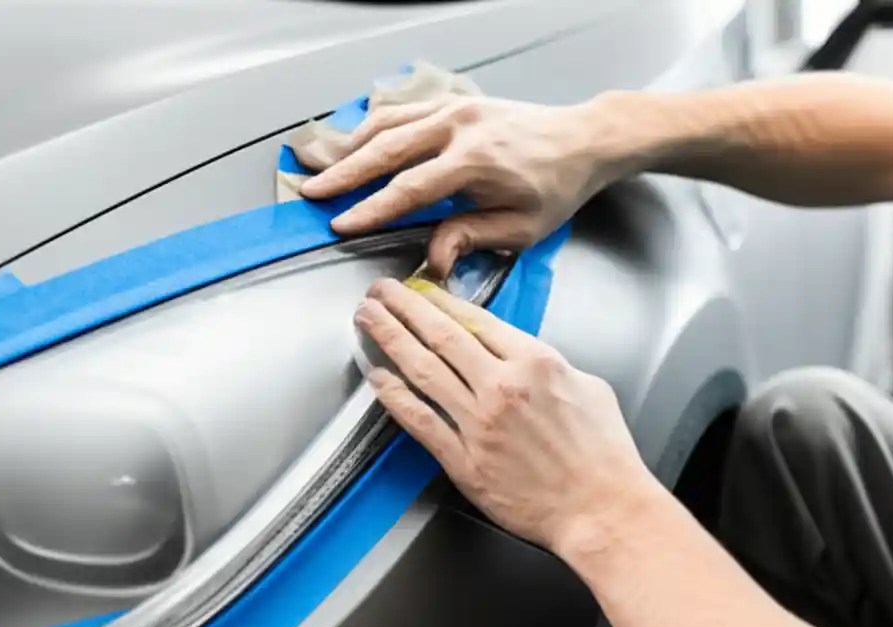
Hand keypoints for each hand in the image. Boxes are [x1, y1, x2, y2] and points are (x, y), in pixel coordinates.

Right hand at [302, 95, 617, 276]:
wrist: (582, 139)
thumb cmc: (555, 188)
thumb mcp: (520, 227)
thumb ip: (471, 238)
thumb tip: (431, 259)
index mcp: (476, 161)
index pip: (409, 188)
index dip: (371, 209)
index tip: (340, 224)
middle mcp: (459, 127)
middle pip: (387, 149)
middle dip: (344, 173)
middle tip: (311, 192)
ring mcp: (454, 107)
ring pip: (388, 124)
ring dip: (351, 147)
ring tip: (322, 170)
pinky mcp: (453, 101)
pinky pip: (403, 112)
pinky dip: (373, 127)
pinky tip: (355, 145)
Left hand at [353, 277, 651, 551]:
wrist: (602, 510)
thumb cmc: (605, 456)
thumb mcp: (590, 388)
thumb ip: (550, 366)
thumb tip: (524, 357)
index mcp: (536, 363)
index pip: (476, 320)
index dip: (439, 301)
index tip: (420, 289)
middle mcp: (502, 387)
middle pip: (441, 336)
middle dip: (403, 307)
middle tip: (378, 291)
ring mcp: (479, 424)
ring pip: (422, 370)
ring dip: (389, 339)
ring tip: (366, 319)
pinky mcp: (464, 461)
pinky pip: (420, 421)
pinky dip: (394, 396)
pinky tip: (377, 378)